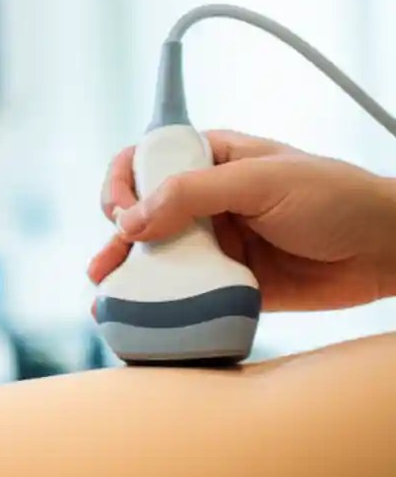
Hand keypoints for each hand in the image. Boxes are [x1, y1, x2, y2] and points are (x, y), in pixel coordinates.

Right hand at [88, 130, 395, 310]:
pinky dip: (158, 306)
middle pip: (140, 213)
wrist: (390, 251)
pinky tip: (136, 316)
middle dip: (115, 237)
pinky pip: (184, 294)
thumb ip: (194, 194)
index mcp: (212, 160)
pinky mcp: (228, 283)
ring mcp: (216, 243)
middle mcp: (206, 200)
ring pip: (156, 257)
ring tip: (107, 295)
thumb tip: (132, 221)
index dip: (124, 183)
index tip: (121, 210)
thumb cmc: (338, 198)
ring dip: (127, 274)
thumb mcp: (263, 181)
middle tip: (107, 261)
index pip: (147, 161)